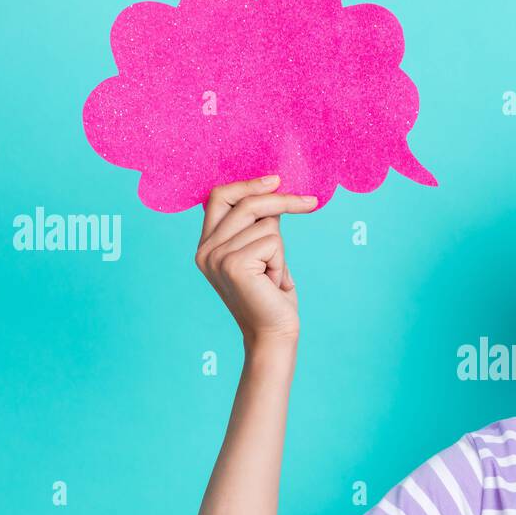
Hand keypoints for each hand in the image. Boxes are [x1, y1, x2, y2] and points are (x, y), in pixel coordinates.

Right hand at [195, 175, 317, 347]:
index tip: (277, 180)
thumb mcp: (263, 252)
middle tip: (310, 202)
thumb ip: (259, 224)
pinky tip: (273, 282)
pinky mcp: (234, 265)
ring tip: (273, 275)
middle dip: (282, 202)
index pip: (219, 197)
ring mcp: (217, 257)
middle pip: (246, 203)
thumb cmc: (271, 296)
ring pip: (265, 225)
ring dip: (280, 250)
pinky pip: (272, 242)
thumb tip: (273, 189)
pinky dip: (281, 262)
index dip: (248, 185)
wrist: (273, 334)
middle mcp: (205, 250)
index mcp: (206, 245)